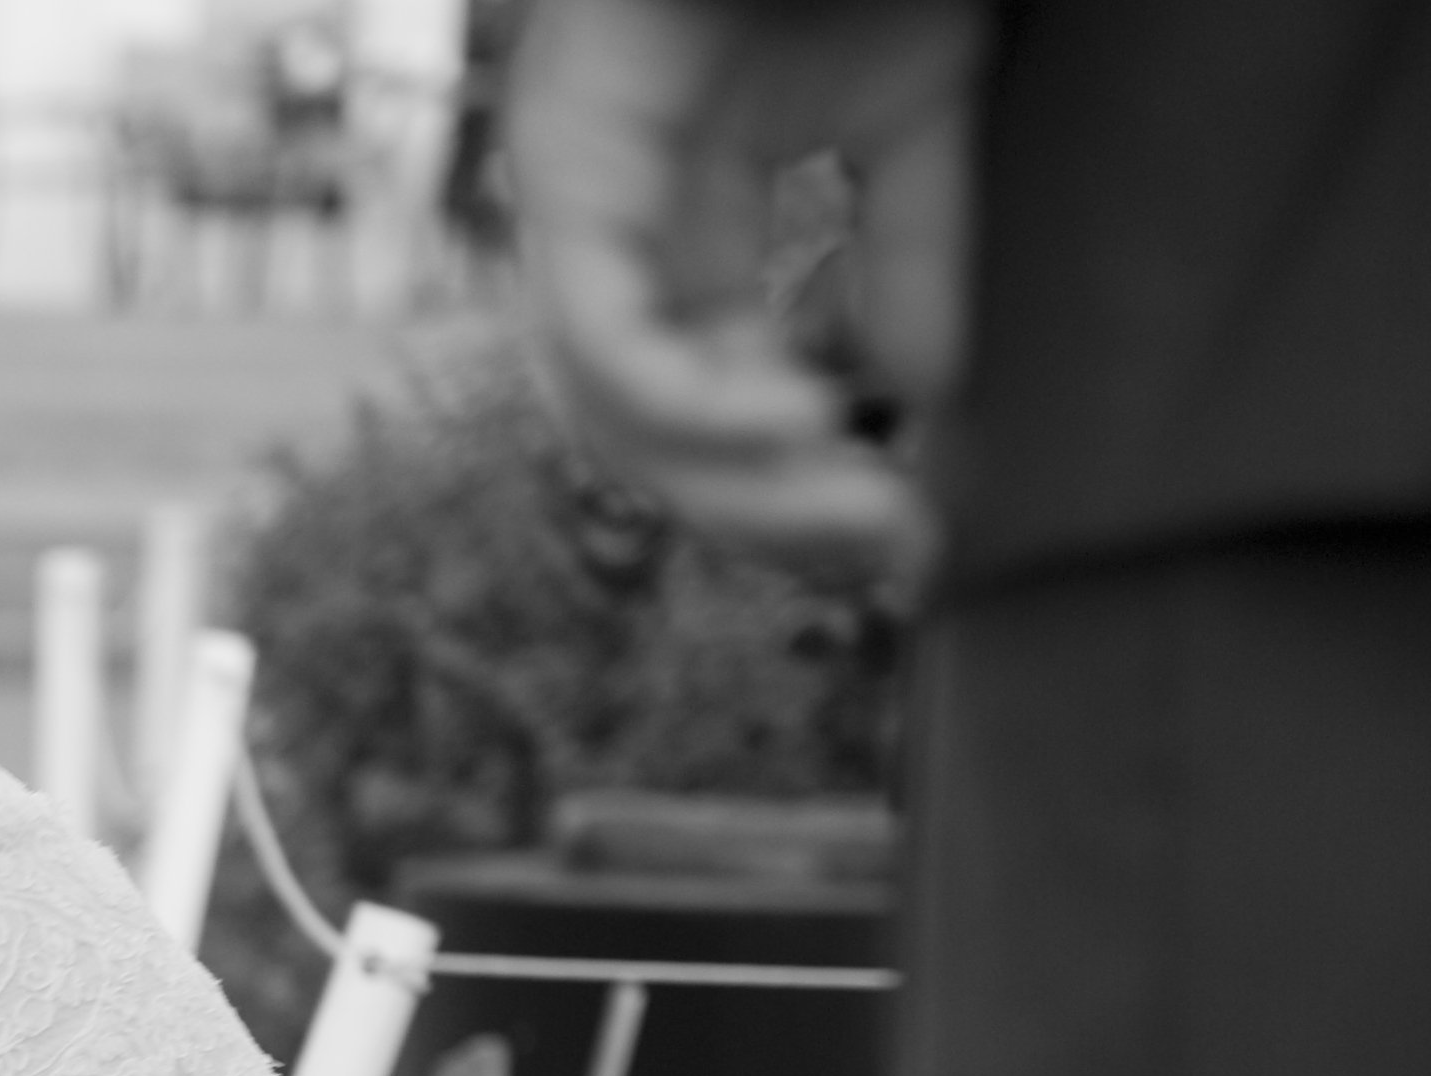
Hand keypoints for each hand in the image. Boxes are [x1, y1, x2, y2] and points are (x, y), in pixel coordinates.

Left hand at [506, 0, 982, 561]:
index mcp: (672, 218)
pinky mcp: (569, 162)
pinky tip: (806, 422)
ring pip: (609, 411)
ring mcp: (573, 191)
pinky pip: (605, 337)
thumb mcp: (917, 112)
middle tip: (890, 553)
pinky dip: (698, 403)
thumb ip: (909, 256)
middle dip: (764, 514)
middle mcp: (602, 219)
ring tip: (859, 504)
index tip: (906, 528)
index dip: (791, 482)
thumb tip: (916, 403)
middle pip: (641, 434)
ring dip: (735, 484)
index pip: (698, 397)